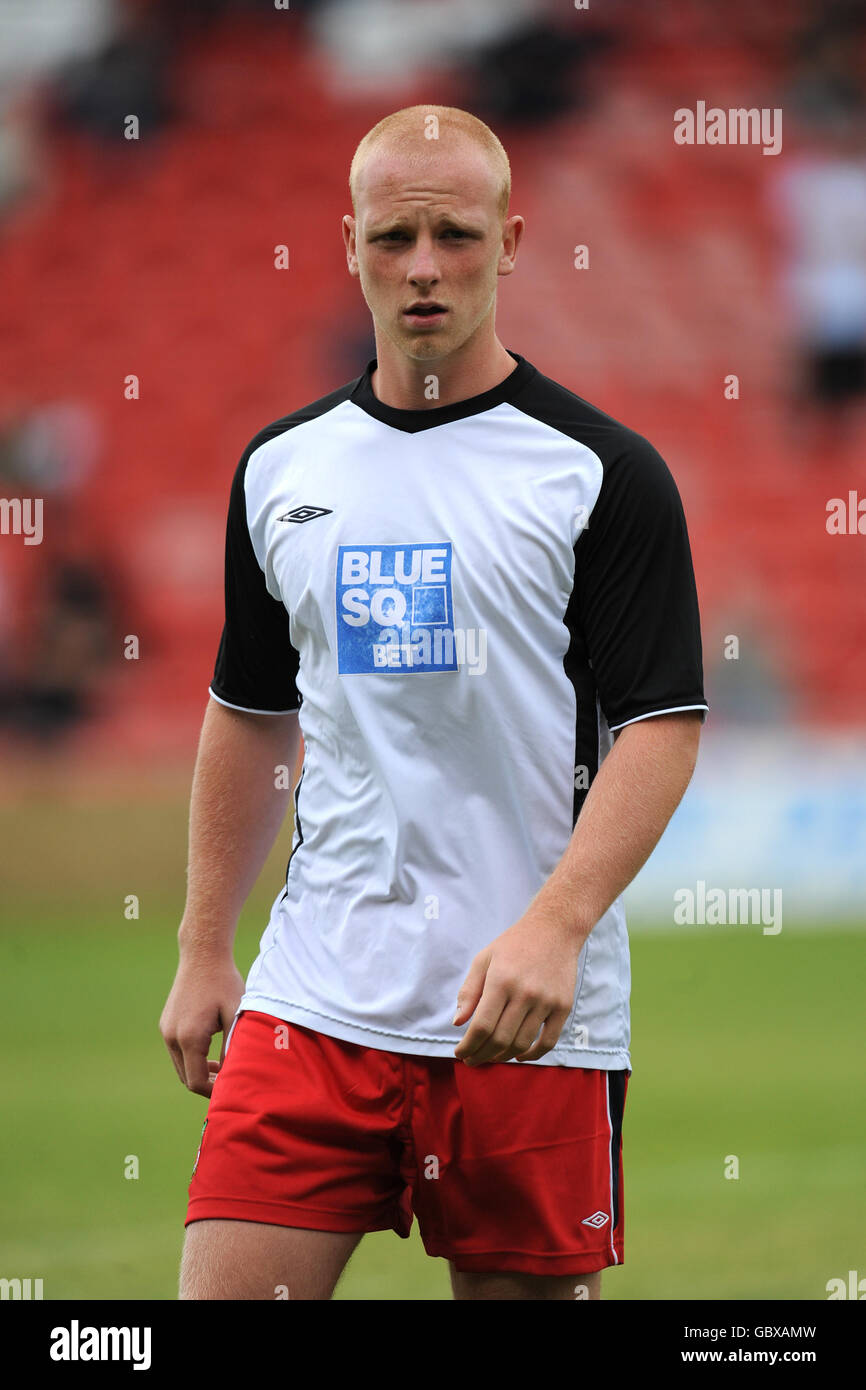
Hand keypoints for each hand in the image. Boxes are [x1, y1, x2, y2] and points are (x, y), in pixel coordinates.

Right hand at [159, 953, 244, 1096]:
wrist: (202, 955)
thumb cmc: (224, 983)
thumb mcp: (235, 1015)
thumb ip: (233, 1047)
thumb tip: (233, 1075)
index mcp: (189, 1038)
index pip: (195, 1082)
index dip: (213, 1092)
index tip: (231, 1090)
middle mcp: (172, 1037)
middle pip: (186, 1078)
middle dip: (206, 1084)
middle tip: (229, 1082)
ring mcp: (166, 1030)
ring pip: (180, 1066)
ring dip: (197, 1071)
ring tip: (221, 1067)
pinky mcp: (165, 1024)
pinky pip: (176, 1051)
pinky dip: (191, 1058)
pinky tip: (210, 1052)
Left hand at [452, 910, 583, 1065]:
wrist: (554, 930)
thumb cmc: (513, 945)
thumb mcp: (484, 959)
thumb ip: (469, 991)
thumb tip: (457, 1023)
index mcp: (501, 980)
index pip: (481, 1026)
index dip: (468, 1046)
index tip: (460, 1053)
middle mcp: (525, 993)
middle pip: (500, 1039)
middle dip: (482, 1055)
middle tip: (472, 1060)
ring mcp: (546, 1001)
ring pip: (522, 1043)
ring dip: (503, 1057)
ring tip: (491, 1057)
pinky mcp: (563, 1007)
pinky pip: (548, 1041)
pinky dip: (532, 1055)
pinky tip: (519, 1055)